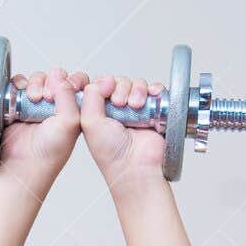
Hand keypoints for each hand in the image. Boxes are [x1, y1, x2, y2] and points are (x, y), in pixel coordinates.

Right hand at [0, 66, 86, 189]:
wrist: (24, 163)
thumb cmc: (49, 151)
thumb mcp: (70, 122)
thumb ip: (68, 95)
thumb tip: (58, 74)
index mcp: (74, 108)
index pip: (78, 82)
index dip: (74, 80)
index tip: (70, 86)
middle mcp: (56, 104)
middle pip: (56, 77)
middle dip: (52, 81)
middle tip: (48, 96)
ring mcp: (36, 103)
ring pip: (38, 79)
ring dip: (35, 83)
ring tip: (34, 98)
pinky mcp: (18, 104)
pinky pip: (18, 85)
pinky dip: (18, 86)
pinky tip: (22, 97)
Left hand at [80, 74, 166, 191]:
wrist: (135, 166)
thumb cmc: (112, 153)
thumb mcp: (90, 123)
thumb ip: (91, 96)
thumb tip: (104, 79)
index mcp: (99, 111)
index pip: (101, 85)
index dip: (103, 83)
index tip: (105, 91)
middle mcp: (117, 110)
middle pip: (119, 81)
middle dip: (120, 88)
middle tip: (119, 103)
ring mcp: (136, 110)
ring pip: (137, 84)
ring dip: (136, 90)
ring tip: (135, 106)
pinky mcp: (154, 111)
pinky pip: (155, 90)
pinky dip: (153, 90)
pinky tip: (148, 99)